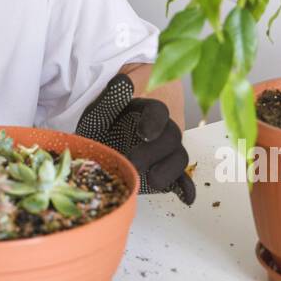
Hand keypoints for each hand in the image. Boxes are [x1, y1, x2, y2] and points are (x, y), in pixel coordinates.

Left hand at [75, 73, 193, 204]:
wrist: (93, 155)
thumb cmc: (97, 131)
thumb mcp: (97, 115)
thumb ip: (110, 100)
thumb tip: (123, 82)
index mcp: (145, 111)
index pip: (159, 111)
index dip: (154, 122)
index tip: (142, 134)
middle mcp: (160, 131)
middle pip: (172, 135)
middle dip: (154, 151)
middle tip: (132, 162)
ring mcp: (164, 153)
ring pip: (180, 157)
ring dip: (169, 169)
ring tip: (151, 181)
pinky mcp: (166, 174)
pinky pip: (182, 179)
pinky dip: (186, 188)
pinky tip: (186, 198)